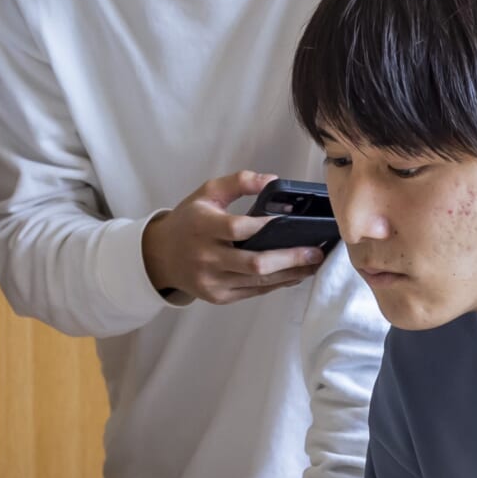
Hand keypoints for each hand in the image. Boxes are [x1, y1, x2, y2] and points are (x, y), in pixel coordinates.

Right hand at [140, 171, 327, 305]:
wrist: (160, 256)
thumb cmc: (189, 221)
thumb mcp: (207, 193)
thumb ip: (239, 181)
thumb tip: (273, 181)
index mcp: (202, 227)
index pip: (237, 228)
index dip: (266, 227)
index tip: (293, 223)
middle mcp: (206, 257)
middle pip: (255, 263)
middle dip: (290, 259)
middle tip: (316, 252)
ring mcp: (212, 281)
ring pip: (259, 282)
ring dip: (290, 274)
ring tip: (313, 264)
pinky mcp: (218, 296)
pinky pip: (254, 292)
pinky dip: (276, 284)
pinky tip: (294, 274)